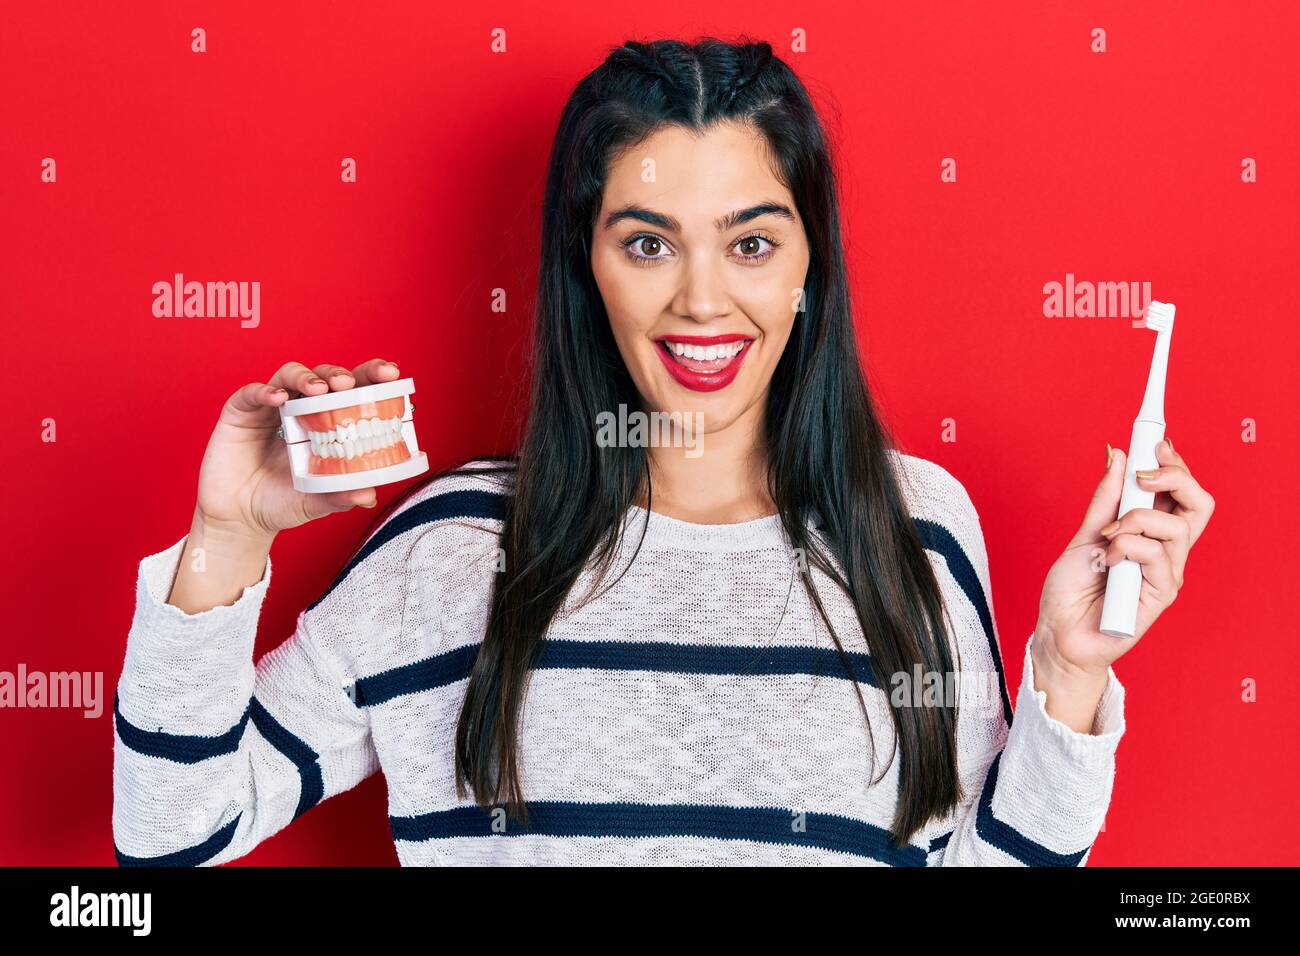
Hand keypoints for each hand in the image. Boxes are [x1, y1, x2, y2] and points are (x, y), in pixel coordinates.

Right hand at [193, 358, 403, 540]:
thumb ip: (341, 495)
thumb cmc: (283, 502)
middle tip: (348, 383)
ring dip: (306, 377)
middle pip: (324, 376)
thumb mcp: (317, 501)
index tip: (391, 374)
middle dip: (339, 374)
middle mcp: (302, 409)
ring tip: (318, 389)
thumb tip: (369, 495)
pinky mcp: (240, 412)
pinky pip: (252, 392)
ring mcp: (271, 408)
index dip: (371, 377)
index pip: (353, 391)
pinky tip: (278, 398)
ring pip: (290, 375)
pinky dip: (265, 390)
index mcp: (328, 424)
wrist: (240, 519)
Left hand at [1034, 438, 1215, 684]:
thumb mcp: (1084, 534)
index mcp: (1150, 533)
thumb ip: (1106, 499)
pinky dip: (1127, 548)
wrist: (1057, 632)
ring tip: (1107, 537)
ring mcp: (1166, 573)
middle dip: (1175, 478)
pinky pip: (1157, 556)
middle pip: (1199, 504)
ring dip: (1135, 520)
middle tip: (1143, 476)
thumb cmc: (1072, 590)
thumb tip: (1116, 454)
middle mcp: (1165, 551)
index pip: (1181, 492)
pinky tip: (1107, 560)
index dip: (1175, 464)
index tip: (1156, 440)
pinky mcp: (1161, 595)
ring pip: (1176, 528)